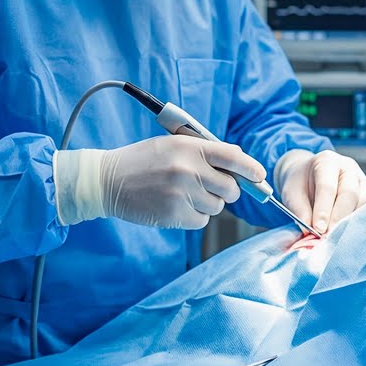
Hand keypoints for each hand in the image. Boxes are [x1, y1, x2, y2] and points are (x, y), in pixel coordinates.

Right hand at [54, 136, 265, 228]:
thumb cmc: (143, 160)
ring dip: (207, 204)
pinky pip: (202, 221)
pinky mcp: (174, 215)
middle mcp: (189, 170)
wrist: (106, 180)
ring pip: (217, 207)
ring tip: (185, 195)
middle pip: (231, 188)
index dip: (252, 169)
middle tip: (211, 187)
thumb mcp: (172, 144)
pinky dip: (194, 217)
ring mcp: (182, 194)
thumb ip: (204, 151)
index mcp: (190, 147)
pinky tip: (177, 207)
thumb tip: (240, 163)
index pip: (234, 157)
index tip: (259, 177)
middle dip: (226, 190)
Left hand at [275, 150, 365, 234]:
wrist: (308, 176)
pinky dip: (357, 224)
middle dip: (338, 218)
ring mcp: (361, 181)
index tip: (319, 229)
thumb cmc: (300, 184)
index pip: (327, 186)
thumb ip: (300, 210)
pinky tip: (346, 234)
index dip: (323, 209)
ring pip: (363, 203)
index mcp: (327, 162)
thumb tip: (310, 232)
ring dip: (350, 222)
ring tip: (336, 237)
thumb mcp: (291, 193)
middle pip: (349, 193)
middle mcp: (348, 168)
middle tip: (328, 237)